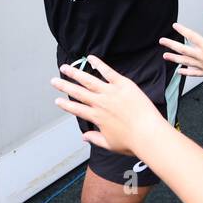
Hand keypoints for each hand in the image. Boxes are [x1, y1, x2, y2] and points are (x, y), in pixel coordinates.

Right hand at [52, 56, 168, 155]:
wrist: (148, 134)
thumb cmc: (132, 142)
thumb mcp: (110, 144)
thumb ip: (95, 139)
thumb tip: (84, 137)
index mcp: (96, 117)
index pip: (76, 109)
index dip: (65, 105)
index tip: (57, 100)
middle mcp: (100, 103)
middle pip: (77, 92)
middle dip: (64, 86)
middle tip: (53, 81)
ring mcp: (110, 92)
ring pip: (88, 80)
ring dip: (75, 73)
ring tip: (65, 67)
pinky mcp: (123, 84)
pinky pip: (108, 72)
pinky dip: (99, 64)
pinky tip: (90, 57)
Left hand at [159, 12, 202, 83]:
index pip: (191, 36)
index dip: (182, 30)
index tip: (175, 26)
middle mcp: (202, 57)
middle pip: (183, 50)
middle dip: (171, 45)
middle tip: (162, 41)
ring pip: (185, 61)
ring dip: (174, 58)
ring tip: (165, 56)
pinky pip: (193, 73)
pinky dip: (185, 72)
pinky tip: (180, 71)